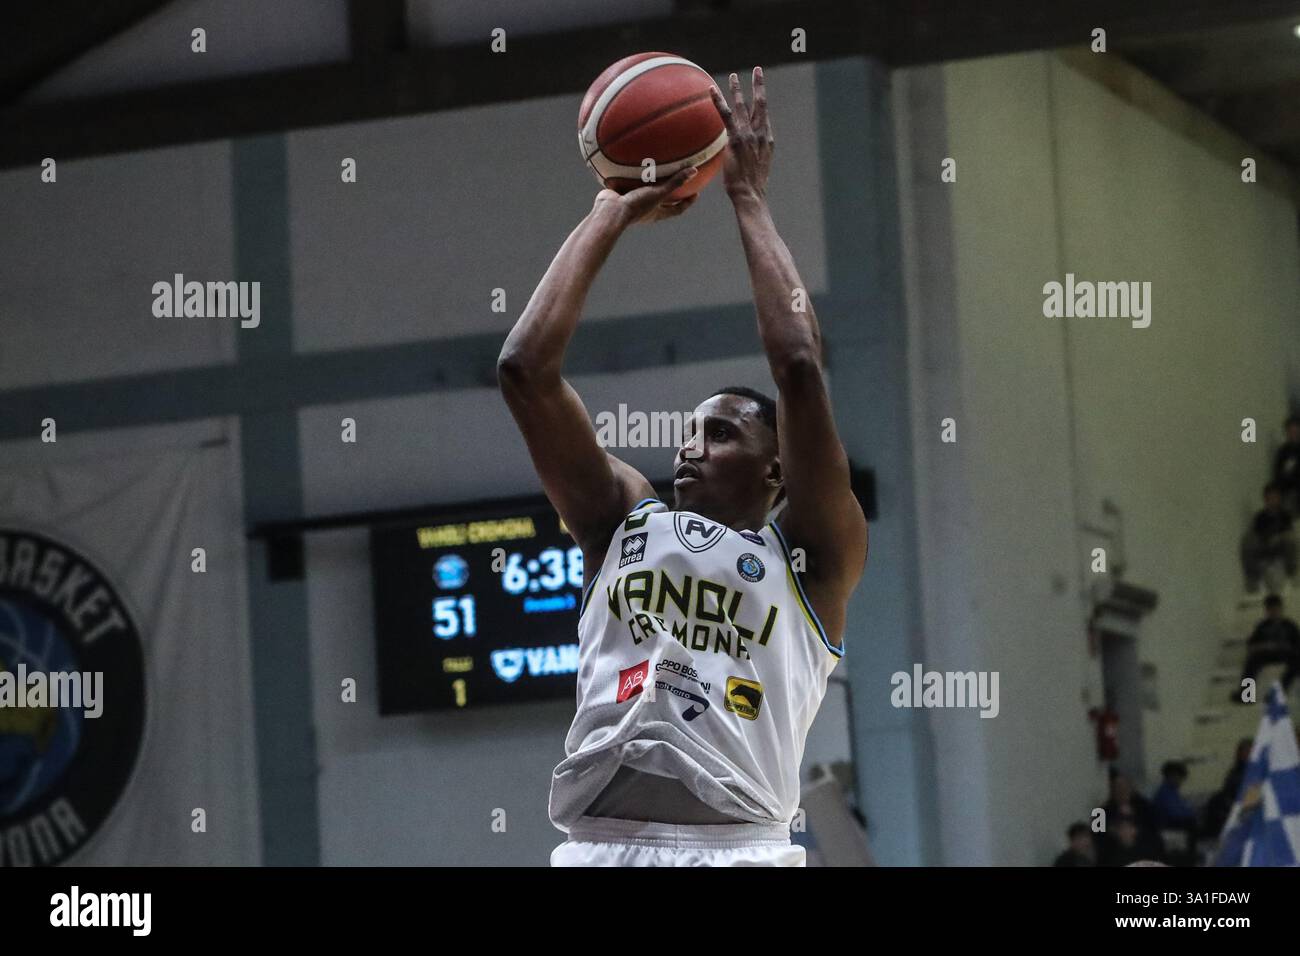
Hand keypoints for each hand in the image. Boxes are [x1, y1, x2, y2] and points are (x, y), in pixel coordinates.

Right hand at [592, 167, 699, 225]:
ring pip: (646, 192)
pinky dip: (633, 175)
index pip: (677, 210)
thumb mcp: (658, 193)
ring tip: (656, 167)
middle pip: (663, 202)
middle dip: (670, 192)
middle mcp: (647, 210)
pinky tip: (633, 161)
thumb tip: (694, 171)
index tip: (696, 193)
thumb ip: (675, 182)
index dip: (687, 202)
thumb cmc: (636, 205)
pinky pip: (630, 184)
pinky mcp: (622, 196)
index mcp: (657, 213)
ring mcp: (634, 203)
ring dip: (651, 182)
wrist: (609, 210)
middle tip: (678, 178)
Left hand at [709, 67, 772, 201]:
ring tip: (734, 76)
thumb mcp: (755, 167)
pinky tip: (711, 89)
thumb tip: (740, 153)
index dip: (763, 100)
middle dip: (759, 85)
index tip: (761, 89)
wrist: (750, 194)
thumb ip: (751, 154)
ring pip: (743, 106)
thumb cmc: (750, 187)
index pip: (765, 115)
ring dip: (737, 89)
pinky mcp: (736, 139)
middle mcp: (760, 134)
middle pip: (761, 104)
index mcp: (767, 140)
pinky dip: (718, 101)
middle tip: (758, 70)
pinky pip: (725, 115)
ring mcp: (748, 135)